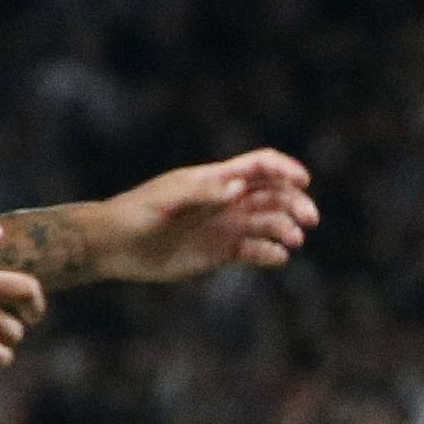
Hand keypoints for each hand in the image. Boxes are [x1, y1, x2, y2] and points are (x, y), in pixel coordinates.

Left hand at [107, 150, 320, 282]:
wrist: (115, 246)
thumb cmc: (137, 214)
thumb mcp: (168, 200)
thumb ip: (204, 194)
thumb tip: (240, 188)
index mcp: (216, 179)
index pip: (260, 166)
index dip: (285, 169)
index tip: (303, 182)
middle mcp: (227, 200)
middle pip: (274, 195)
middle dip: (296, 203)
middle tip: (309, 220)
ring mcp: (225, 226)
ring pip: (269, 223)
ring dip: (287, 229)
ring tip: (292, 241)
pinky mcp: (221, 252)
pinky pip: (255, 251)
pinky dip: (271, 254)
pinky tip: (276, 258)